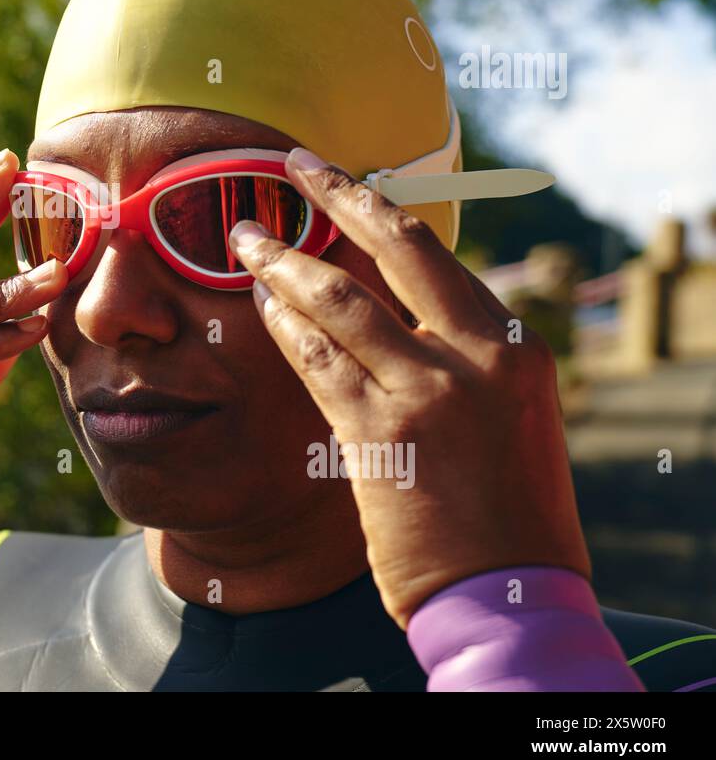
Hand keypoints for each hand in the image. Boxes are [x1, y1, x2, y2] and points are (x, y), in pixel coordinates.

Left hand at [229, 147, 589, 627]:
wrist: (508, 596)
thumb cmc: (506, 511)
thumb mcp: (507, 416)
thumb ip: (461, 357)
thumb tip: (395, 312)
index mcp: (515, 344)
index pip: (436, 259)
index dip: (380, 215)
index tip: (345, 187)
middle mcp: (478, 354)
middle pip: (396, 246)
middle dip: (338, 193)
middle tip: (294, 162)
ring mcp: (429, 390)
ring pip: (340, 299)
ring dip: (284, 260)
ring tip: (245, 238)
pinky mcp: (378, 433)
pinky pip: (316, 358)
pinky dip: (283, 325)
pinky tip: (259, 304)